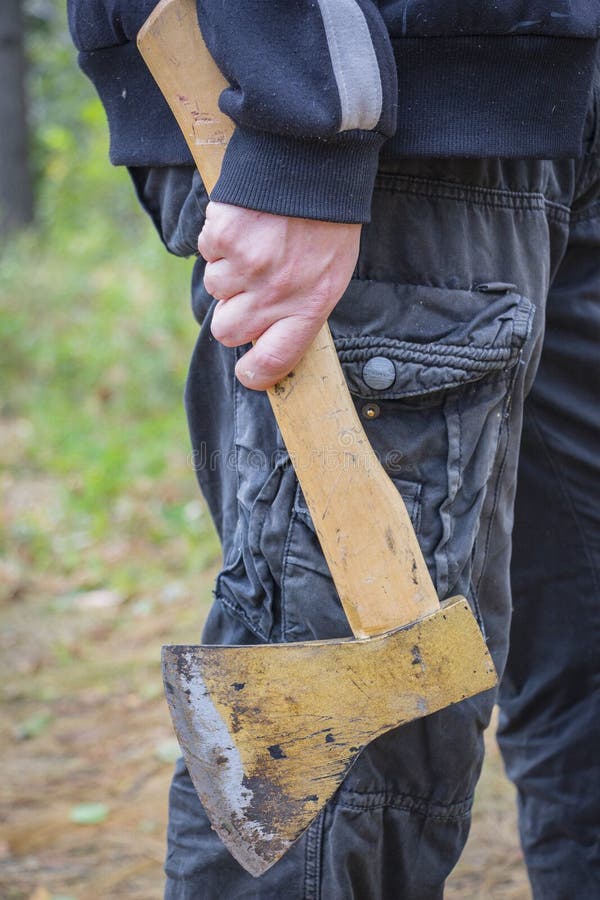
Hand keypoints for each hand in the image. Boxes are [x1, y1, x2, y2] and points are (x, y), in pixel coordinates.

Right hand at [198, 202, 360, 389]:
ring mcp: (247, 266)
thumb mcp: (331, 275)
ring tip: (257, 243)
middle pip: (227, 330)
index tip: (248, 373)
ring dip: (228, 270)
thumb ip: (301, 310)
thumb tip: (268, 339)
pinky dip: (220, 239)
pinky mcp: (224, 236)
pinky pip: (207, 251)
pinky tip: (247, 222)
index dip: (255, 374)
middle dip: (232, 313)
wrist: (316, 163)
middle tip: (250, 288)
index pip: (274, 362)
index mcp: (309, 306)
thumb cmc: (328, 224)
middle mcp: (276, 293)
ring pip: (214, 289)